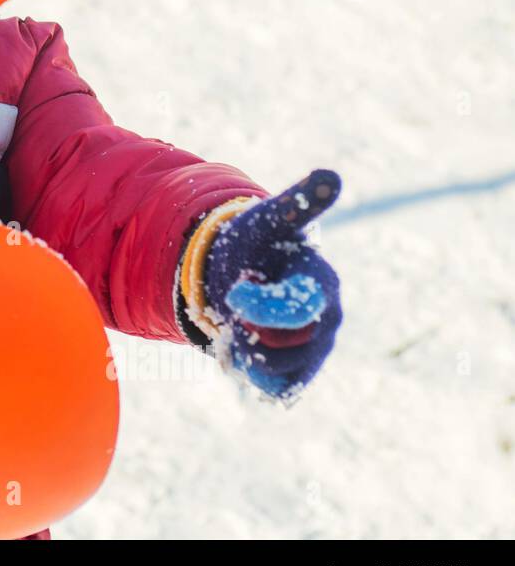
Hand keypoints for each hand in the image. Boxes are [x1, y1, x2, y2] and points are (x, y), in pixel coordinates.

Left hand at [204, 169, 342, 400]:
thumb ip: (298, 201)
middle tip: (237, 304)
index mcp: (322, 282)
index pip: (297, 308)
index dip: (259, 304)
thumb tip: (331, 176)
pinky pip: (273, 389)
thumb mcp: (270, 218)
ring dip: (244, 347)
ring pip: (271, 370)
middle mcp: (327, 320)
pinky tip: (242, 344)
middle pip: (279, 346)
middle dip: (248, 327)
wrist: (241, 270)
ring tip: (241, 319)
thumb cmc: (258, 241)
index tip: (233, 291)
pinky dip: (249, 372)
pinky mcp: (298, 373)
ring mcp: (315, 350)